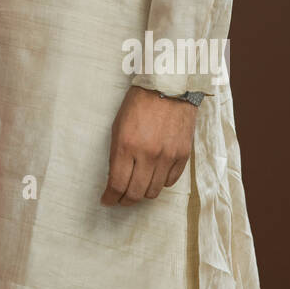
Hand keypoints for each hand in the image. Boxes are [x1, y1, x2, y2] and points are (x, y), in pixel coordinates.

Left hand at [100, 86, 197, 206]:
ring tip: (137, 189)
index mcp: (126, 145)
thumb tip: (116, 178)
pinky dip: (160, 183)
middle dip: (124, 201)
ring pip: (154, 191)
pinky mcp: (183, 155)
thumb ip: (117, 154)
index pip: (117, 184)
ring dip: (142, 193)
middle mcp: (148, 154)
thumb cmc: (138, 104)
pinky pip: (170, 181)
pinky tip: (153, 177)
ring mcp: (167, 156)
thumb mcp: (118, 126)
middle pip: (135, 193)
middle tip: (120, 200)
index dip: (110, 197)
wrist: (168, 88)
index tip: (107, 200)